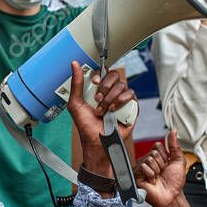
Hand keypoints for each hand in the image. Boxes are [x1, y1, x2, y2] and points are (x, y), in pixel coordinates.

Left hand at [67, 62, 136, 182]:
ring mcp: (121, 99)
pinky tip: (114, 111)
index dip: (99, 74)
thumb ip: (76, 83)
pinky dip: (122, 101)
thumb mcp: (75, 104)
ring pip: (122, 85)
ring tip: (104, 110)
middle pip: (114, 75)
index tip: (94, 82)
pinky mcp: (131, 107)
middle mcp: (110, 92)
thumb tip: (75, 64)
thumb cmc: (85, 126)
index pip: (102, 71)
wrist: (97, 142)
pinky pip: (131, 95)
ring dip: (111, 98)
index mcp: (97, 88)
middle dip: (105, 86)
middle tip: (98, 99)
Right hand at [135, 129, 189, 206]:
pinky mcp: (136, 175)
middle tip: (162, 173)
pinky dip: (150, 174)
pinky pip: (143, 167)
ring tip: (157, 178)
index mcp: (157, 157)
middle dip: (161, 164)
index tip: (167, 165)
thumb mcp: (178, 161)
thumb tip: (173, 132)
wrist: (171, 196)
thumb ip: (174, 146)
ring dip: (156, 170)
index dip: (164, 155)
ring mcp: (142, 168)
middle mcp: (148, 161)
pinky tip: (152, 181)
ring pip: (149, 159)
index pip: (157, 146)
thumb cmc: (175, 182)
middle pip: (153, 152)